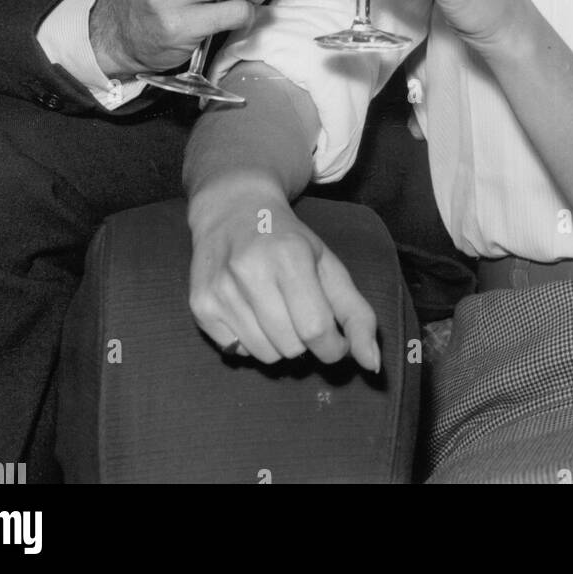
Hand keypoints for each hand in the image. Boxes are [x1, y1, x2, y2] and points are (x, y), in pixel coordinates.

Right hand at [188, 177, 380, 370]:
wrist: (233, 208)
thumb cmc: (289, 241)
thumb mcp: (329, 266)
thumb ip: (357, 315)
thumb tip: (373, 365)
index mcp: (290, 256)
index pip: (317, 329)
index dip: (333, 346)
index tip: (334, 338)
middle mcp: (250, 271)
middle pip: (292, 347)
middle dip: (306, 341)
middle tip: (299, 311)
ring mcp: (221, 289)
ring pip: (265, 355)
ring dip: (279, 343)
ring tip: (275, 309)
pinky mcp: (199, 305)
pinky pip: (236, 353)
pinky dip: (250, 342)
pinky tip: (249, 310)